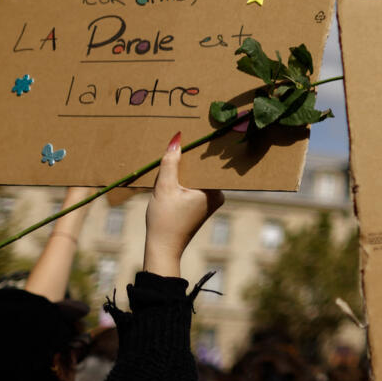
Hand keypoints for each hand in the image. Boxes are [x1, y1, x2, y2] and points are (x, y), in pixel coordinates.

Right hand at [143, 133, 223, 277]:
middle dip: (190, 159)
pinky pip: (194, 185)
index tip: (195, 133)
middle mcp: (218, 195)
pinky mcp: (202, 205)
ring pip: (196, 177)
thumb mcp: (164, 188)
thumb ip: (170, 163)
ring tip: (174, 153)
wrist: (163, 247)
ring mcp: (211, 201)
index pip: (208, 163)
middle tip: (181, 139)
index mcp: (215, 191)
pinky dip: (184, 180)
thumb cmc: (164, 220)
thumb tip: (177, 139)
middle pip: (202, 169)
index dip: (200, 149)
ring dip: (185, 169)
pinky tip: (173, 171)